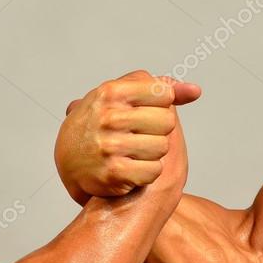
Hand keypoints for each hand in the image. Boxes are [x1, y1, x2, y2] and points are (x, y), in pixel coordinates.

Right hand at [55, 70, 200, 204]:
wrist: (67, 161)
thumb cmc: (99, 123)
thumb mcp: (120, 96)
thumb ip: (159, 88)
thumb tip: (195, 91)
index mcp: (111, 91)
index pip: (164, 94)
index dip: (158, 106)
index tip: (141, 113)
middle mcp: (109, 116)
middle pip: (167, 122)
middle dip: (157, 131)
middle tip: (135, 135)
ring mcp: (110, 145)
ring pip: (162, 147)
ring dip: (151, 154)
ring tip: (131, 153)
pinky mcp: (113, 173)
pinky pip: (154, 170)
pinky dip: (146, 173)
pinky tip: (130, 169)